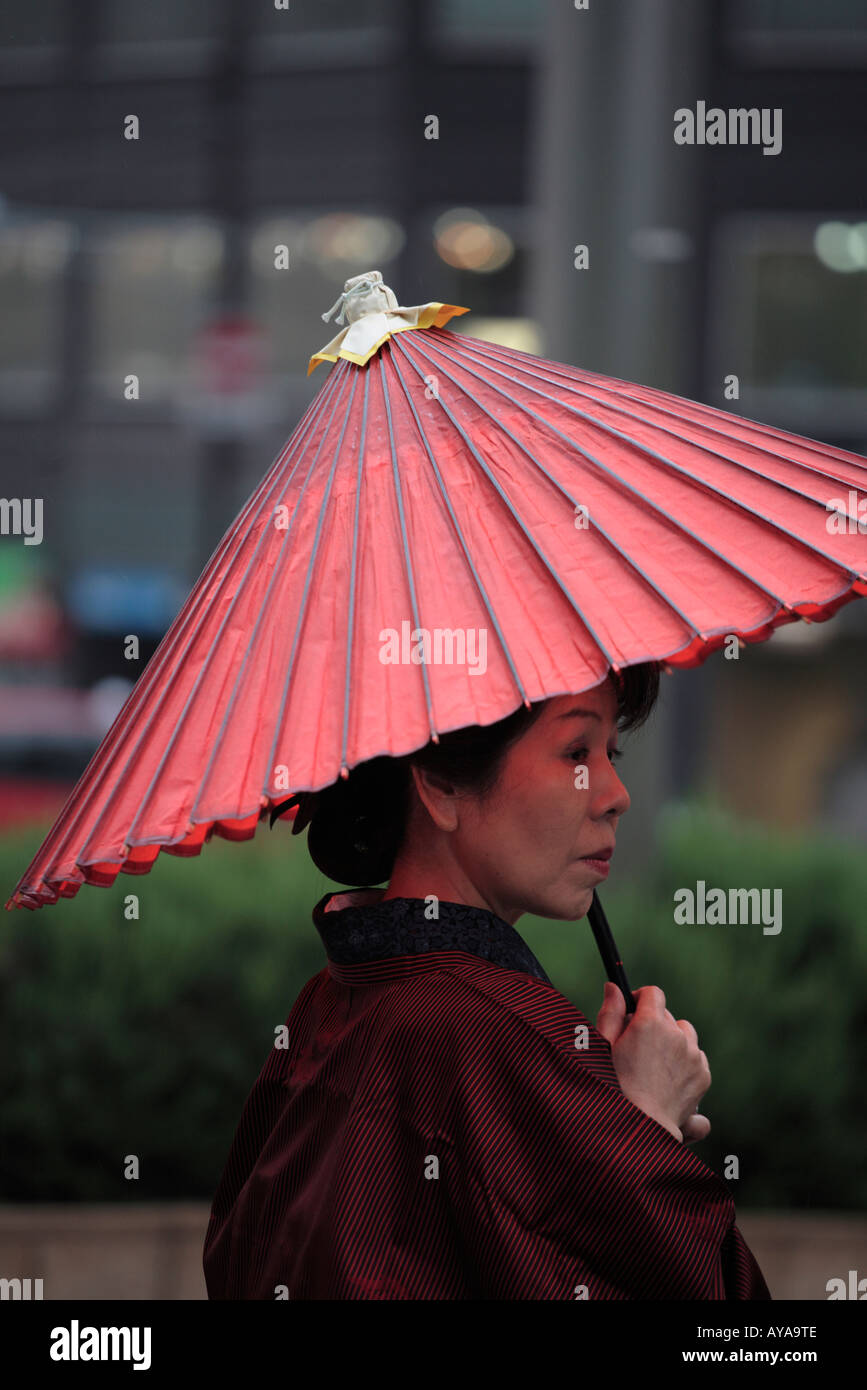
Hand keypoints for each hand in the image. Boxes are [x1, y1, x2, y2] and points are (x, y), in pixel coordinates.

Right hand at [595, 982, 711, 1143]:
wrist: (639, 1128)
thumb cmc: (613, 1087)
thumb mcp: (603, 1047)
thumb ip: (611, 1013)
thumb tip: (613, 987)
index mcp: (650, 1023)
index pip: (653, 994)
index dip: (640, 999)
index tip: (632, 1011)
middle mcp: (676, 1036)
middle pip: (668, 1016)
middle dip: (653, 1024)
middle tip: (635, 1047)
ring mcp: (693, 1056)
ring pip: (685, 1035)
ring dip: (673, 1042)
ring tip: (654, 1064)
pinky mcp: (703, 1076)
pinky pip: (695, 1057)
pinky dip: (685, 1063)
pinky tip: (667, 1080)